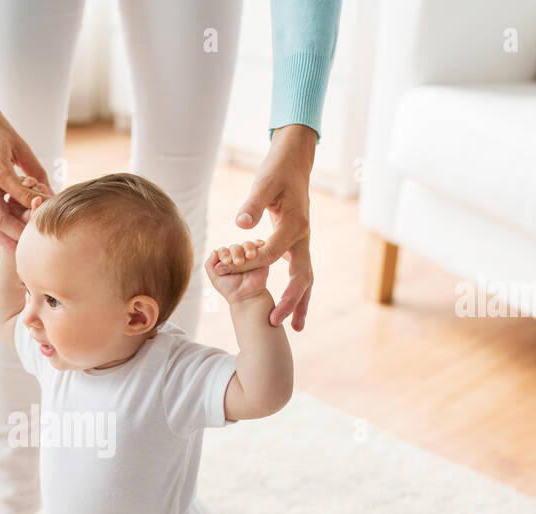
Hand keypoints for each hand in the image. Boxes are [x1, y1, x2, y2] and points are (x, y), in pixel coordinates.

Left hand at [205, 241, 270, 304]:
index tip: (226, 262)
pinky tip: (257, 248)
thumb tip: (214, 251)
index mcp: (225, 258)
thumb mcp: (215, 278)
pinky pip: (260, 245)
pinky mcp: (261, 256)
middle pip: (235, 247)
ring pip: (247, 245)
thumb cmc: (230, 288)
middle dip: (236, 253)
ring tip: (249, 257)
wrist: (247, 296)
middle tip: (238, 262)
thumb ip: (209, 265)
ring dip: (247, 248)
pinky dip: (259, 244)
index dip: (224, 253)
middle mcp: (236, 255)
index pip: (223, 250)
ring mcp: (248, 255)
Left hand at [217, 124, 316, 329]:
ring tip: (296, 329)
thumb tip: (241, 224)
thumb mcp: (264, 183)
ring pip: (307, 279)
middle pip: (301, 276)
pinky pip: (302, 273)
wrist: (295, 162)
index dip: (250, 264)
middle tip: (275, 322)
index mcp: (294, 225)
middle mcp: (302, 237)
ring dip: (301, 303)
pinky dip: (299, 292)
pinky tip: (292, 308)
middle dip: (290, 301)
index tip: (229, 272)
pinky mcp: (298, 244)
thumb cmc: (277, 171)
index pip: (271, 253)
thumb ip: (253, 204)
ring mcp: (303, 242)